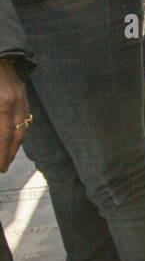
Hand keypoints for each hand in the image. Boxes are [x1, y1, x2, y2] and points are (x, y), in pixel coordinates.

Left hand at [0, 58, 30, 173]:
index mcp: (2, 104)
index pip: (2, 137)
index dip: (0, 154)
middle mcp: (15, 102)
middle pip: (16, 135)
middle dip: (9, 154)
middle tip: (2, 167)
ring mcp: (22, 97)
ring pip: (23, 127)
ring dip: (16, 144)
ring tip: (8, 156)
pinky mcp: (23, 93)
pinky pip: (25, 117)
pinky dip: (20, 130)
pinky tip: (14, 137)